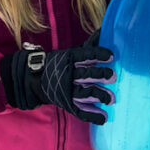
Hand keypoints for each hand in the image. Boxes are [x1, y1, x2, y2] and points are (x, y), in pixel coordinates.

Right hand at [0, 43, 115, 124]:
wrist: (37, 79)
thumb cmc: (61, 64)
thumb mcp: (72, 53)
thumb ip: (89, 46)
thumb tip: (105, 31)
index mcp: (70, 59)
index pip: (85, 55)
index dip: (97, 55)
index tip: (111, 56)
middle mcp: (69, 75)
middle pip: (85, 75)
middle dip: (99, 75)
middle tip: (113, 77)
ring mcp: (68, 91)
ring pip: (84, 94)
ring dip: (98, 96)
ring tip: (111, 100)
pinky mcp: (68, 104)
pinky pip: (80, 111)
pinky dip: (92, 116)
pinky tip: (103, 118)